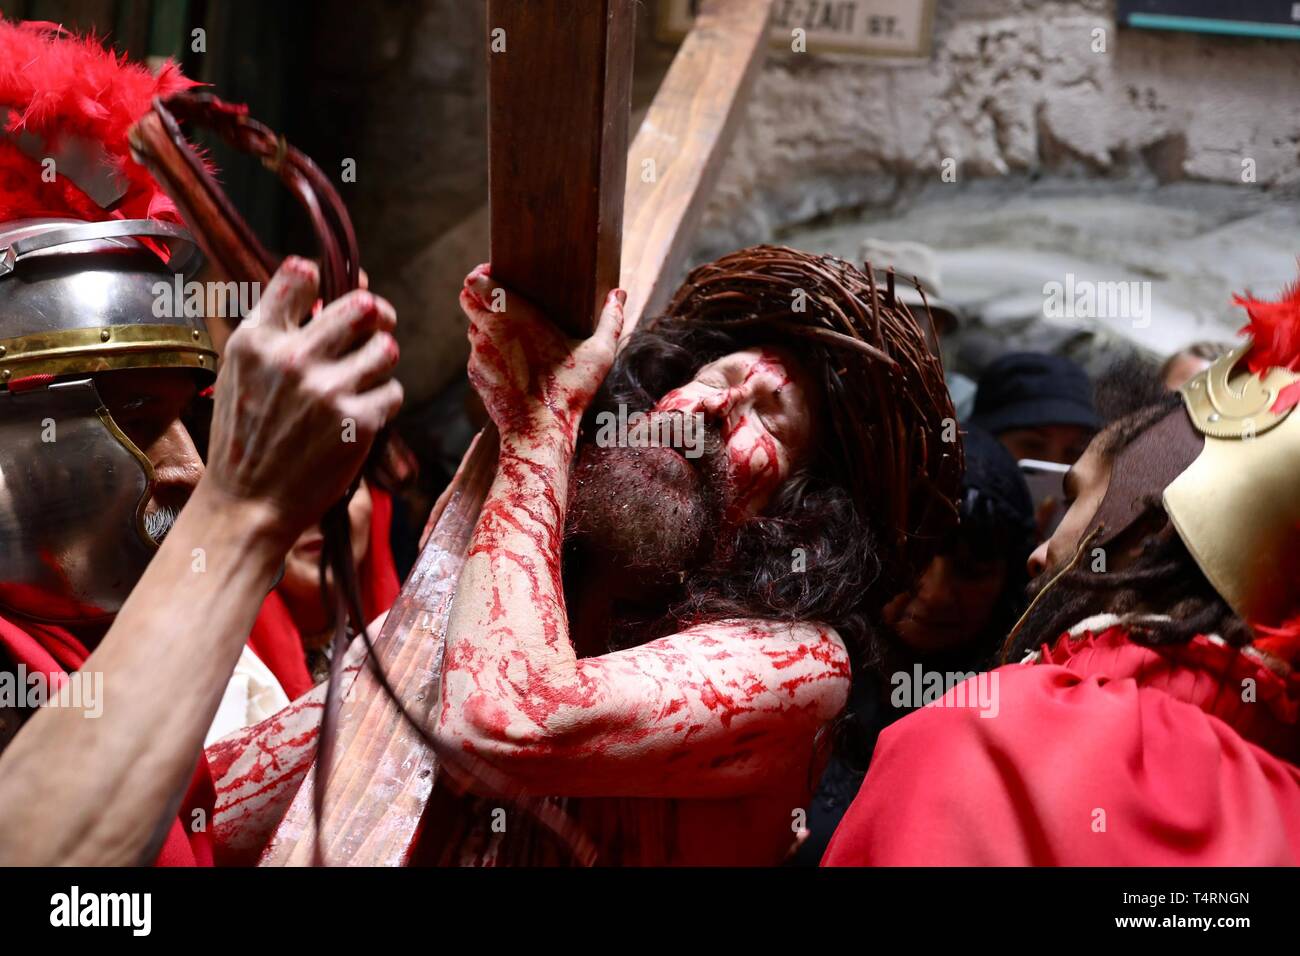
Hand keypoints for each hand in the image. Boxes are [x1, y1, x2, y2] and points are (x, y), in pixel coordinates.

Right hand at [204, 257, 403, 544]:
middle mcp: (291, 359)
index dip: (325, 281)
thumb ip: (284, 328)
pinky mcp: (358, 422)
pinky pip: (393, 391)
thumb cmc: (247, 435)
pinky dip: (383, 402)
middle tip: (373, 332)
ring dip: (381, 361)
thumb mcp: (243, 371)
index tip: (331, 300)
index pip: (301, 274)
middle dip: (374, 317)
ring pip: (387, 348)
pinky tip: (360, 416)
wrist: (248, 503)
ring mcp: (327, 391)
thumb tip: (352, 286)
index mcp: (256, 340)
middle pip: (362, 307)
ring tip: (364, 379)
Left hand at [459, 264, 623, 444]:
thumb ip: (611, 319)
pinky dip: (489, 352)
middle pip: (467, 298)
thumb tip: (620, 294)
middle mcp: (489, 331)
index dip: (481, 274)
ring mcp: (478, 354)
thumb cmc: (569, 391)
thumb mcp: (599, 354)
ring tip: (512, 332)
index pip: (476, 281)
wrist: (538, 433)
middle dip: (480, 294)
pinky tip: (513, 361)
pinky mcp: (475, 375)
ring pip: (472, 327)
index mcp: (515, 315)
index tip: (496, 273)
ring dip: (486, 324)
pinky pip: (477, 354)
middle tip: (504, 299)